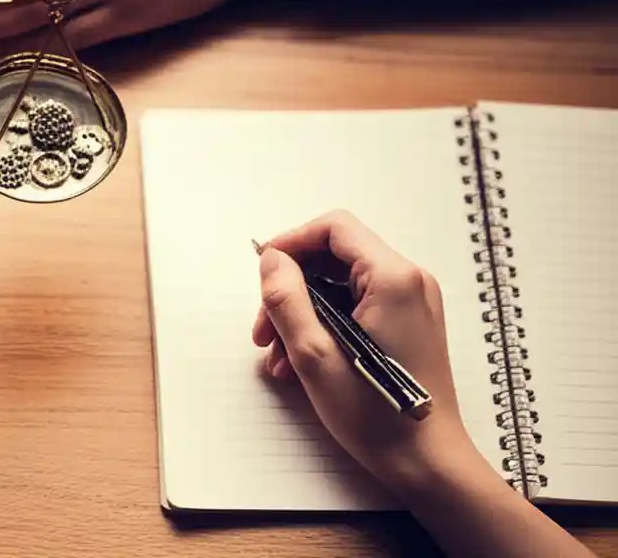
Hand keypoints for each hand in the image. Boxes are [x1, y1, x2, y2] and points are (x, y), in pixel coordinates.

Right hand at [251, 210, 481, 495]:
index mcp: (393, 280)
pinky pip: (356, 306)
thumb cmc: (380, 417)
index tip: (264, 269)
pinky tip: (302, 360)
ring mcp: (412, 303)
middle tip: (264, 326)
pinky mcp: (408, 324)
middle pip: (334, 257)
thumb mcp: (315, 355)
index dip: (292, 242)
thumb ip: (287, 299)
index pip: (335, 229)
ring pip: (341, 285)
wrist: (427, 462)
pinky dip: (325, 324)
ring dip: (303, 311)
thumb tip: (272, 261)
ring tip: (278, 353)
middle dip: (292, 287)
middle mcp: (409, 283)